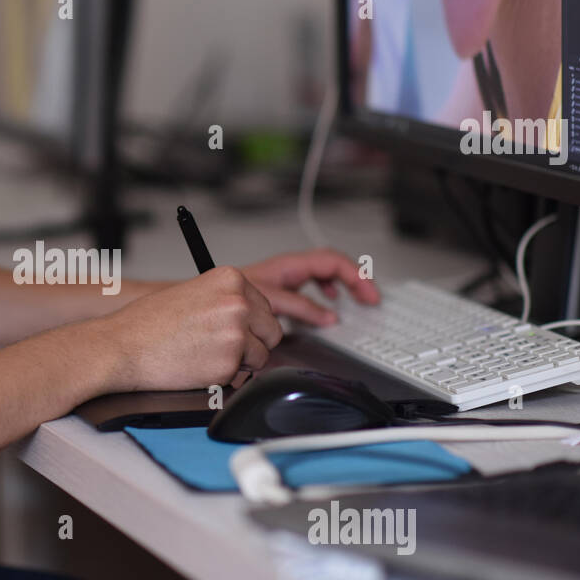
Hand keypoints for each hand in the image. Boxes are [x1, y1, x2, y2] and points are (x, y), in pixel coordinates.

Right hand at [100, 266, 283, 391]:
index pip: (265, 307)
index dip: (251, 323)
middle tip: (220, 346)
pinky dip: (225, 377)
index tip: (234, 329)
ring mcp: (236, 334)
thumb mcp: (192, 293)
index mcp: (231, 279)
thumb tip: (252, 317)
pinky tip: (199, 367)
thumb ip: (225, 300)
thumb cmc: (146, 323)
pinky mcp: (229, 364)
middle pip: (272, 331)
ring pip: (261, 356)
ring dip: (240, 362)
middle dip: (252, 343)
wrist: (122, 347)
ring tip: (205, 355)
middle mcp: (238, 303)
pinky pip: (243, 377)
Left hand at [240, 248, 379, 326]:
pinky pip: (311, 286)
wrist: (207, 301)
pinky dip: (325, 293)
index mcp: (289, 266)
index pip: (332, 262)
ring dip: (343, 284)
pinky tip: (328, 305)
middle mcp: (289, 269)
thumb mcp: (271, 301)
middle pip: (332, 265)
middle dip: (355, 278)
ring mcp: (285, 278)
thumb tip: (329, 316)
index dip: (355, 276)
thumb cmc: (230, 295)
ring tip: (357, 298)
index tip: (369, 294)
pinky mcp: (280, 290)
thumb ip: (300, 308)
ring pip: (322, 274)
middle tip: (372, 297)